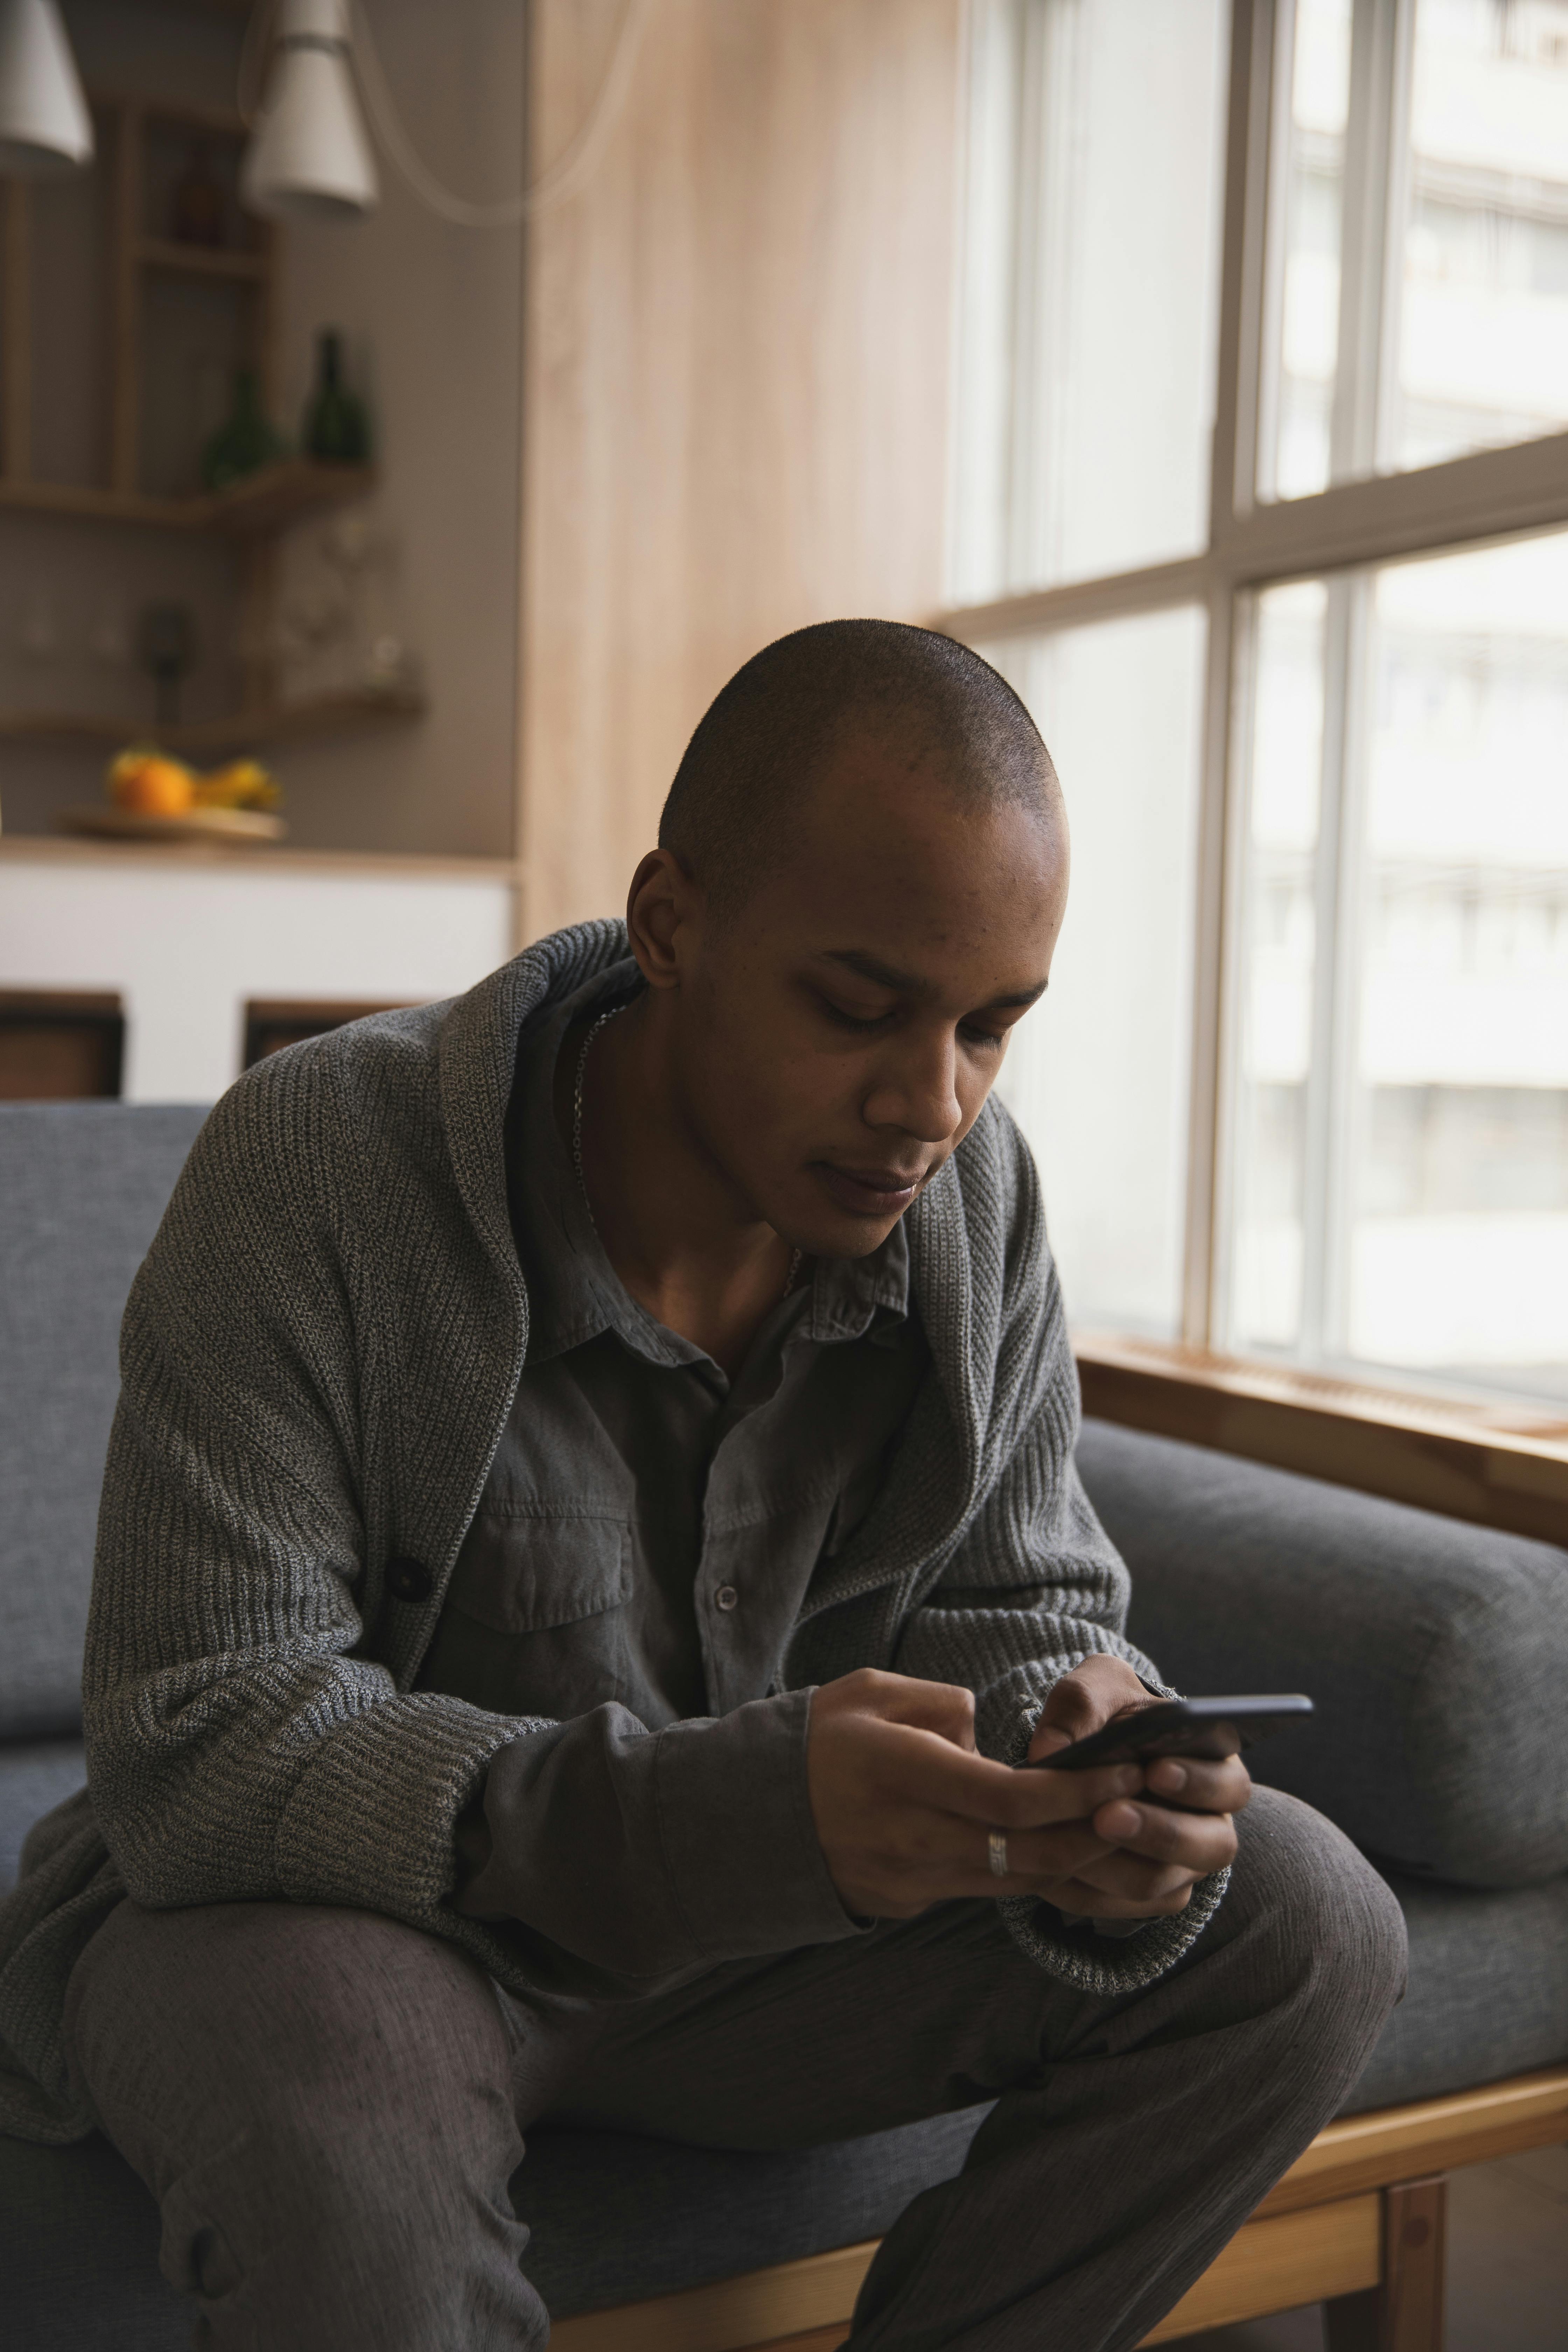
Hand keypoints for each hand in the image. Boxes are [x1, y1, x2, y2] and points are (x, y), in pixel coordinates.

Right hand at [805, 1667, 1214, 1921]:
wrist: (750, 1819)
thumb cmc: (817, 1740)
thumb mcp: (867, 1691)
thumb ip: (936, 1702)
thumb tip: (986, 1728)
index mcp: (903, 1773)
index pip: (1011, 1799)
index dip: (1076, 1791)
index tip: (1122, 1769)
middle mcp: (913, 1836)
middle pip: (1029, 1852)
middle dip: (1097, 1832)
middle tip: (1145, 1803)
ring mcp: (912, 1879)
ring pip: (1017, 1880)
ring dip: (1077, 1860)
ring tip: (1125, 1830)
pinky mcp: (911, 1903)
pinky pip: (987, 1891)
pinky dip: (1035, 1876)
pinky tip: (1070, 1853)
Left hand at [1025, 1655, 1250, 1917]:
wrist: (1086, 1755)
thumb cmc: (1105, 1715)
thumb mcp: (1094, 1690)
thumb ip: (1080, 1705)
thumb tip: (1049, 1751)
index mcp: (1217, 1767)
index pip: (1228, 1785)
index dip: (1197, 1783)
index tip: (1154, 1771)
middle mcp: (1211, 1823)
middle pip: (1211, 1846)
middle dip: (1159, 1833)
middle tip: (1106, 1816)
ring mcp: (1183, 1866)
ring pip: (1161, 1883)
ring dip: (1114, 1865)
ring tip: (1067, 1839)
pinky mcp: (1148, 1896)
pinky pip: (1123, 1908)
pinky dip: (1085, 1889)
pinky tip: (1048, 1866)